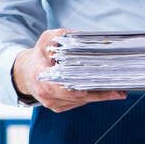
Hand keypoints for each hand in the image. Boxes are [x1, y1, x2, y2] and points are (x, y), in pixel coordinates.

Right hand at [12, 29, 126, 112]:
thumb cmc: (39, 56)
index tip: (88, 90)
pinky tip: (102, 90)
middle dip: (99, 95)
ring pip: (80, 102)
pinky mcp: (59, 108)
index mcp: (42, 78)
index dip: (74, 91)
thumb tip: (78, 35)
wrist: (25, 74)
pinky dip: (90, 97)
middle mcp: (47, 95)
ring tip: (117, 90)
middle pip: (77, 98)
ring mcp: (53, 104)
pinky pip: (78, 104)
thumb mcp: (46, 40)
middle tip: (119, 92)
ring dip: (97, 96)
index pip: (59, 88)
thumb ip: (59, 36)